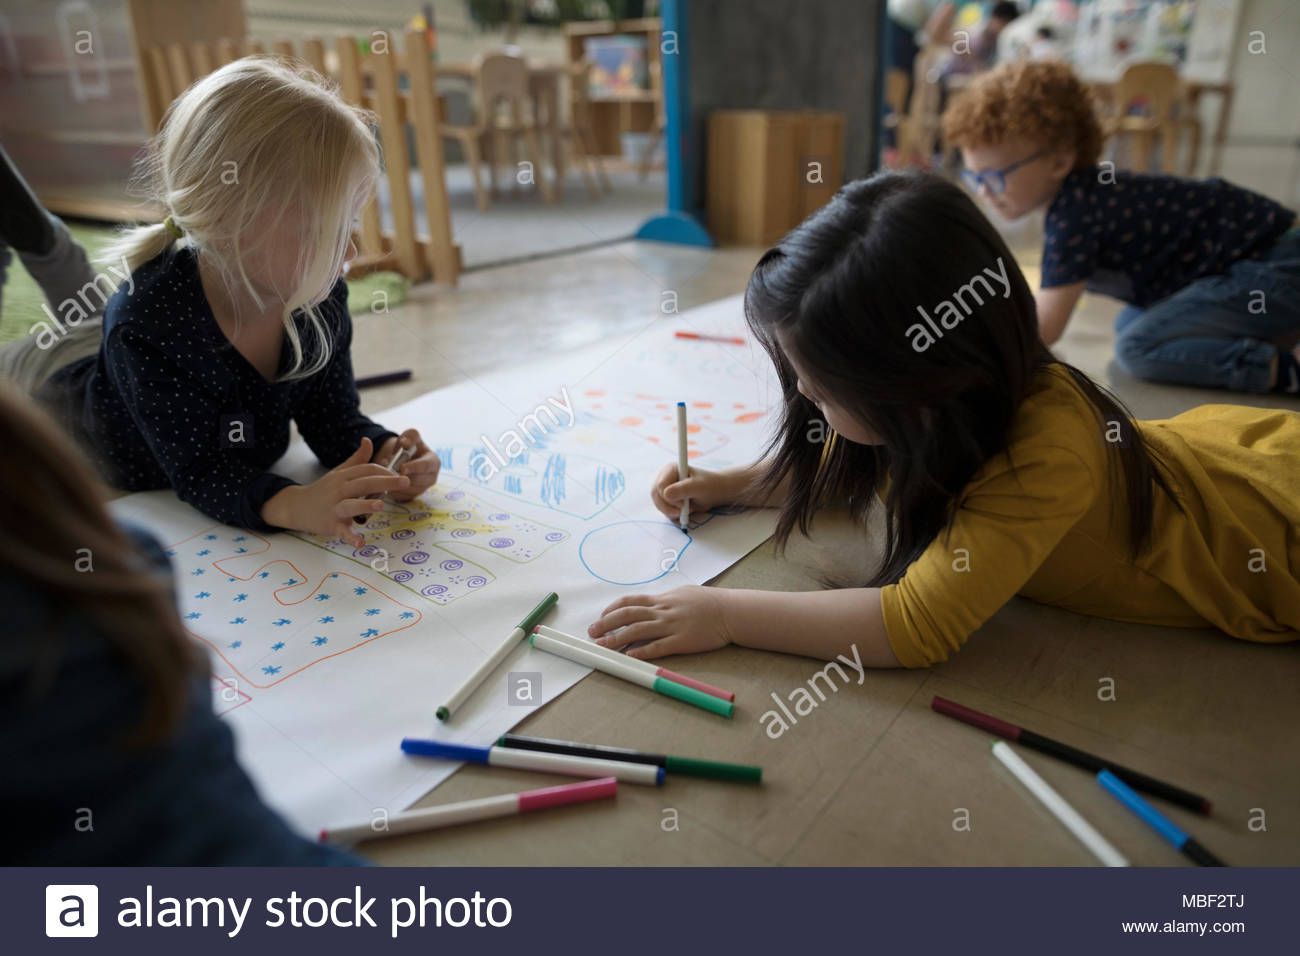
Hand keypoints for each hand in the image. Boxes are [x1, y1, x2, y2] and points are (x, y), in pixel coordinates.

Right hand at [261, 437, 407, 546]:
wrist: (298, 507)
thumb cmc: (324, 490)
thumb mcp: (339, 472)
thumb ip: (357, 459)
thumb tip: (368, 440)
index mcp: (343, 476)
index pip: (367, 470)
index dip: (385, 471)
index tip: (400, 475)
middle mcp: (339, 490)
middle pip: (363, 483)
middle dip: (386, 482)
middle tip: (405, 482)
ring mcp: (334, 508)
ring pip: (350, 505)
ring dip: (365, 505)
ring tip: (380, 506)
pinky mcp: (331, 525)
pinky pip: (342, 532)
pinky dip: (351, 537)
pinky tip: (362, 543)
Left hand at [375, 428, 439, 499]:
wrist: (402, 457)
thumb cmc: (408, 445)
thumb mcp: (410, 436)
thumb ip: (409, 436)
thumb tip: (405, 443)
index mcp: (434, 462)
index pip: (427, 466)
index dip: (415, 467)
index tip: (402, 468)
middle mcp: (431, 478)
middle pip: (417, 481)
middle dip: (403, 477)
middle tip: (388, 471)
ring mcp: (421, 489)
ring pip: (408, 490)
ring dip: (395, 483)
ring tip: (383, 473)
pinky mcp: (411, 496)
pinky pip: (400, 496)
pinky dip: (391, 489)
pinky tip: (384, 481)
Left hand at [587, 586, 732, 660]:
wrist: (730, 612)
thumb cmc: (708, 602)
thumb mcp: (682, 594)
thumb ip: (664, 600)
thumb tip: (649, 605)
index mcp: (662, 599)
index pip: (629, 601)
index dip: (611, 610)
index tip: (601, 618)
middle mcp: (663, 611)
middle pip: (627, 615)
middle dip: (606, 624)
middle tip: (592, 632)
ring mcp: (671, 626)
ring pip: (637, 631)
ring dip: (616, 639)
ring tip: (602, 646)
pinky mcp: (681, 641)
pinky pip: (657, 647)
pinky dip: (641, 652)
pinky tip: (629, 657)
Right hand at [650, 462, 745, 522]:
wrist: (714, 493)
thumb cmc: (709, 486)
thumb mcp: (699, 487)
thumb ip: (683, 489)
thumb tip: (665, 494)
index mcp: (670, 469)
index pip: (660, 486)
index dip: (669, 497)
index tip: (684, 503)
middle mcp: (664, 477)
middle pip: (656, 495)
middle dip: (669, 506)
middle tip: (684, 510)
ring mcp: (663, 488)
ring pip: (658, 504)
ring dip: (671, 511)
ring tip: (687, 509)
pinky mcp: (665, 499)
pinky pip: (663, 510)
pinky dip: (672, 514)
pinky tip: (683, 511)